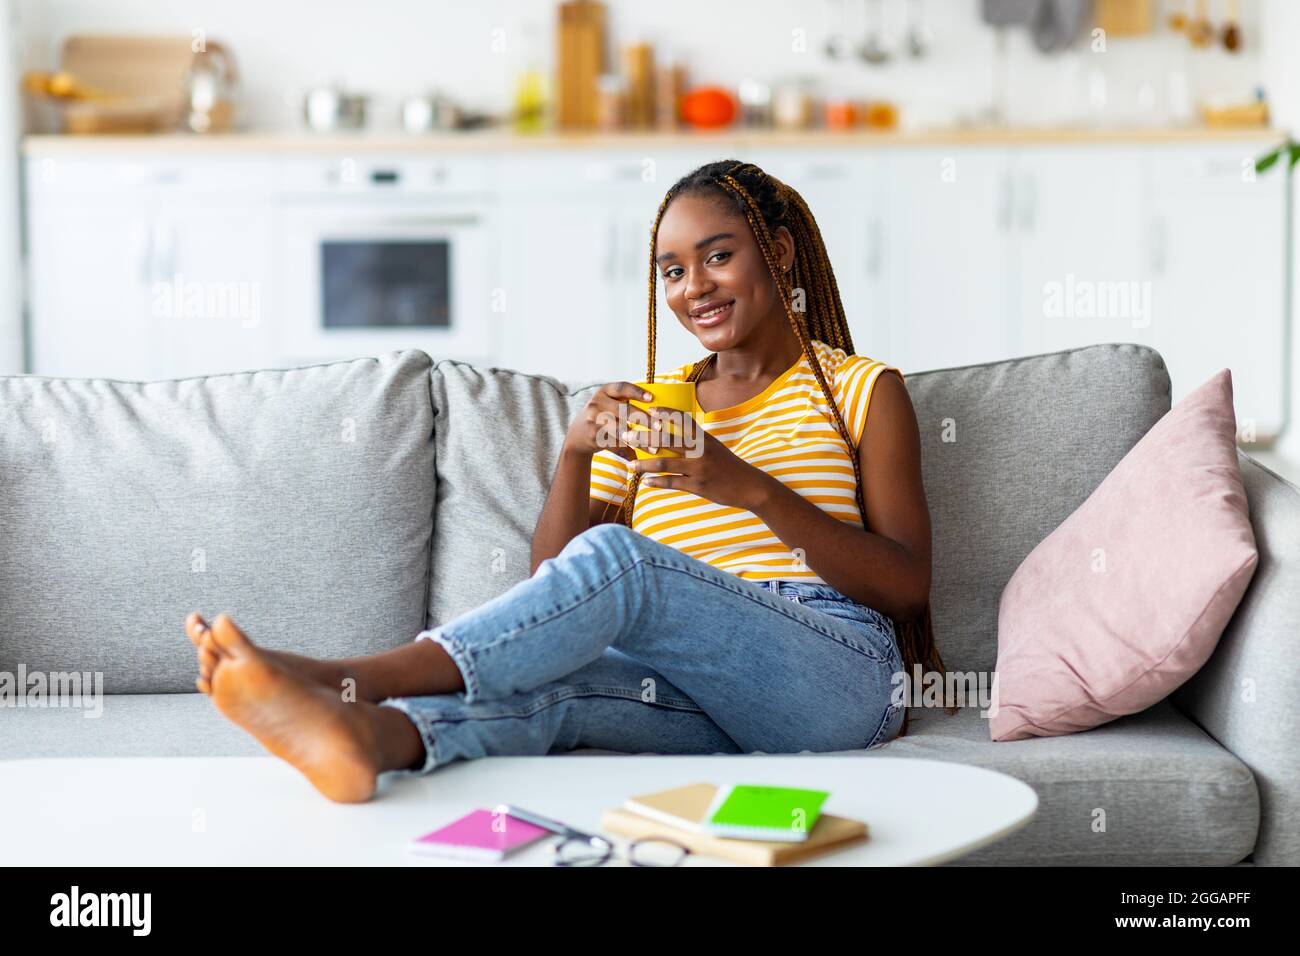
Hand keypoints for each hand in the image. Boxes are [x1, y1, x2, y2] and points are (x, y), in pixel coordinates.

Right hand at [563, 381, 654, 459]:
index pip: (622, 388)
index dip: (637, 392)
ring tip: (655, 447)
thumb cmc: (602, 419)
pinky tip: (640, 454)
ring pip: (621, 429)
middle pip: (625, 410)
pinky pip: (614, 442)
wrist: (576, 438)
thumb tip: (660, 413)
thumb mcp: (609, 405)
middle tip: (660, 427)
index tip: (651, 398)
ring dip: (640, 440)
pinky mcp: (593, 435)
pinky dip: (629, 449)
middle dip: (644, 419)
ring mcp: (593, 418)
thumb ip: (627, 405)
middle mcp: (598, 402)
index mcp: (605, 391)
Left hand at [623, 410, 776, 511]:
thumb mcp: (714, 446)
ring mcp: (699, 468)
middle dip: (643, 437)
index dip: (665, 414)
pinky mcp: (698, 486)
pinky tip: (646, 482)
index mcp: (704, 438)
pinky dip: (657, 482)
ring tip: (630, 465)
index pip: (682, 420)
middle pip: (667, 440)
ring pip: (665, 464)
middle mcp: (700, 450)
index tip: (649, 410)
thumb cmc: (728, 465)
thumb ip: (695, 440)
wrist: (749, 485)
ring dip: (644, 464)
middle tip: (625, 436)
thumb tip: (672, 432)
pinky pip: (673, 483)